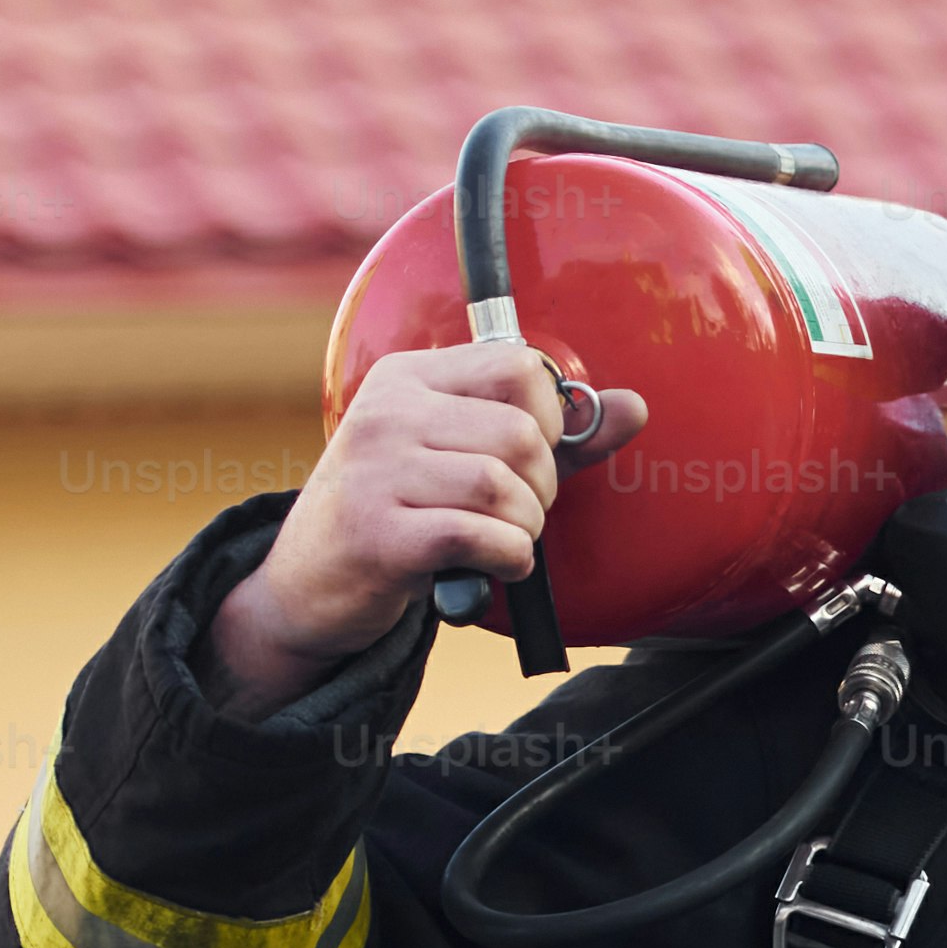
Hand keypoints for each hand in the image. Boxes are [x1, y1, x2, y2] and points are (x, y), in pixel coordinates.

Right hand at [210, 339, 643, 704]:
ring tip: (499, 538)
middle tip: (514, 510)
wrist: (311, 581)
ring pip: (505, 486)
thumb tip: (635, 406)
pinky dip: (509, 559)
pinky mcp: (379, 533)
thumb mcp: (464, 457)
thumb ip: (554, 436)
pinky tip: (491, 566)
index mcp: (408, 378)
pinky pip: (484, 537)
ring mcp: (376, 470)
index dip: (549, 418)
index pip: (517, 365)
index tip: (527, 454)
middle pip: (522, 434)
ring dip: (525, 527)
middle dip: (543, 486)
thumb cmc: (402, 512)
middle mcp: (387, 412)